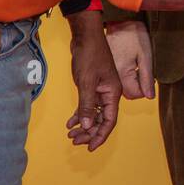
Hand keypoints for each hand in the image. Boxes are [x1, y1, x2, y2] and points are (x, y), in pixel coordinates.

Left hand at [65, 11, 121, 150]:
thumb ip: (87, 105)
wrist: (86, 37)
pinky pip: (88, 105)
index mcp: (113, 93)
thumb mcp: (86, 82)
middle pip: (102, 120)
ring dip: (84, 125)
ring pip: (94, 114)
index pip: (109, 120)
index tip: (90, 147)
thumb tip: (87, 127)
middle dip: (89, 132)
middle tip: (74, 142)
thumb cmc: (89, 56)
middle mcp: (109, 94)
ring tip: (71, 135)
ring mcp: (101, 90)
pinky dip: (80, 114)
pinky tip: (70, 122)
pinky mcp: (92, 86)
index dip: (100, 135)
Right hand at [105, 19, 154, 99]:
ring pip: (120, 87)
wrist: (120, 20)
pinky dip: (122, 75)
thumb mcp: (145, 56)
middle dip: (137, 86)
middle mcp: (111, 75)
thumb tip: (149, 96)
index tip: (148, 78)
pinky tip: (127, 63)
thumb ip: (147, 78)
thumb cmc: (134, 35)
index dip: (144, 89)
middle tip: (142, 70)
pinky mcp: (104, 67)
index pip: (134, 95)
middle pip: (126, 93)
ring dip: (130, 81)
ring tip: (135, 66)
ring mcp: (106, 71)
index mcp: (122, 73)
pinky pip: (115, 79)